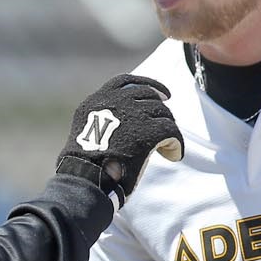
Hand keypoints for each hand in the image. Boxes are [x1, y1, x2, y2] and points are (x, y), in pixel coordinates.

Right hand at [56, 74, 183, 205]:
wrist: (87, 179)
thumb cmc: (83, 166)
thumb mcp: (84, 132)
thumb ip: (102, 121)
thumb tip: (120, 124)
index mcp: (97, 100)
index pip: (126, 81)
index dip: (148, 84)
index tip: (164, 94)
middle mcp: (116, 102)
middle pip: (149, 96)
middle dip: (161, 109)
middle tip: (167, 124)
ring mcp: (133, 115)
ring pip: (163, 113)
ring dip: (168, 129)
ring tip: (166, 148)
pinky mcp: (148, 131)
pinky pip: (172, 131)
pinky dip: (176, 144)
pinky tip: (173, 155)